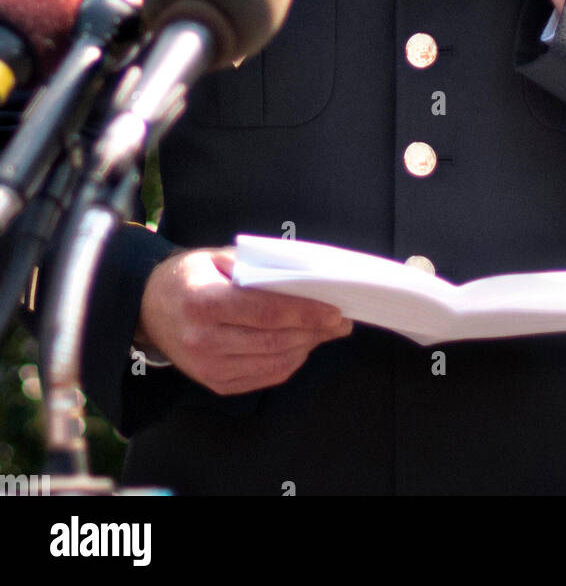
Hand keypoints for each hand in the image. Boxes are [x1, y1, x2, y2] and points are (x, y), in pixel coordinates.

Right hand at [134, 247, 352, 394]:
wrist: (148, 308)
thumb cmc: (188, 276)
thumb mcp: (215, 257)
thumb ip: (255, 267)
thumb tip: (302, 278)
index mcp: (204, 303)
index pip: (265, 312)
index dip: (304, 313)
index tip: (334, 311)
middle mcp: (203, 340)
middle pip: (273, 341)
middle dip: (314, 332)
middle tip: (341, 321)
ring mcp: (207, 368)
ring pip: (272, 363)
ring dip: (306, 348)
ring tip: (326, 332)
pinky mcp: (214, 384)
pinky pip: (262, 378)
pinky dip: (288, 363)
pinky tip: (302, 346)